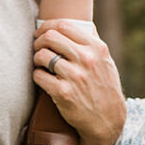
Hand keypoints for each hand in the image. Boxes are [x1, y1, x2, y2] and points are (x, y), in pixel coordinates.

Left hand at [32, 19, 124, 144]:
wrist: (108, 120)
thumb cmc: (104, 88)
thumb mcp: (106, 61)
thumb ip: (92, 43)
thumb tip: (75, 23)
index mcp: (97, 48)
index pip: (64, 25)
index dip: (47, 26)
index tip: (41, 32)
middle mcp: (87, 59)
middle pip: (50, 37)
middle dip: (38, 41)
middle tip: (37, 47)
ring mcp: (75, 76)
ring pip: (42, 56)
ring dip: (36, 59)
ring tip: (40, 64)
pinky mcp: (63, 93)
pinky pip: (39, 76)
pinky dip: (37, 75)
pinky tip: (42, 78)